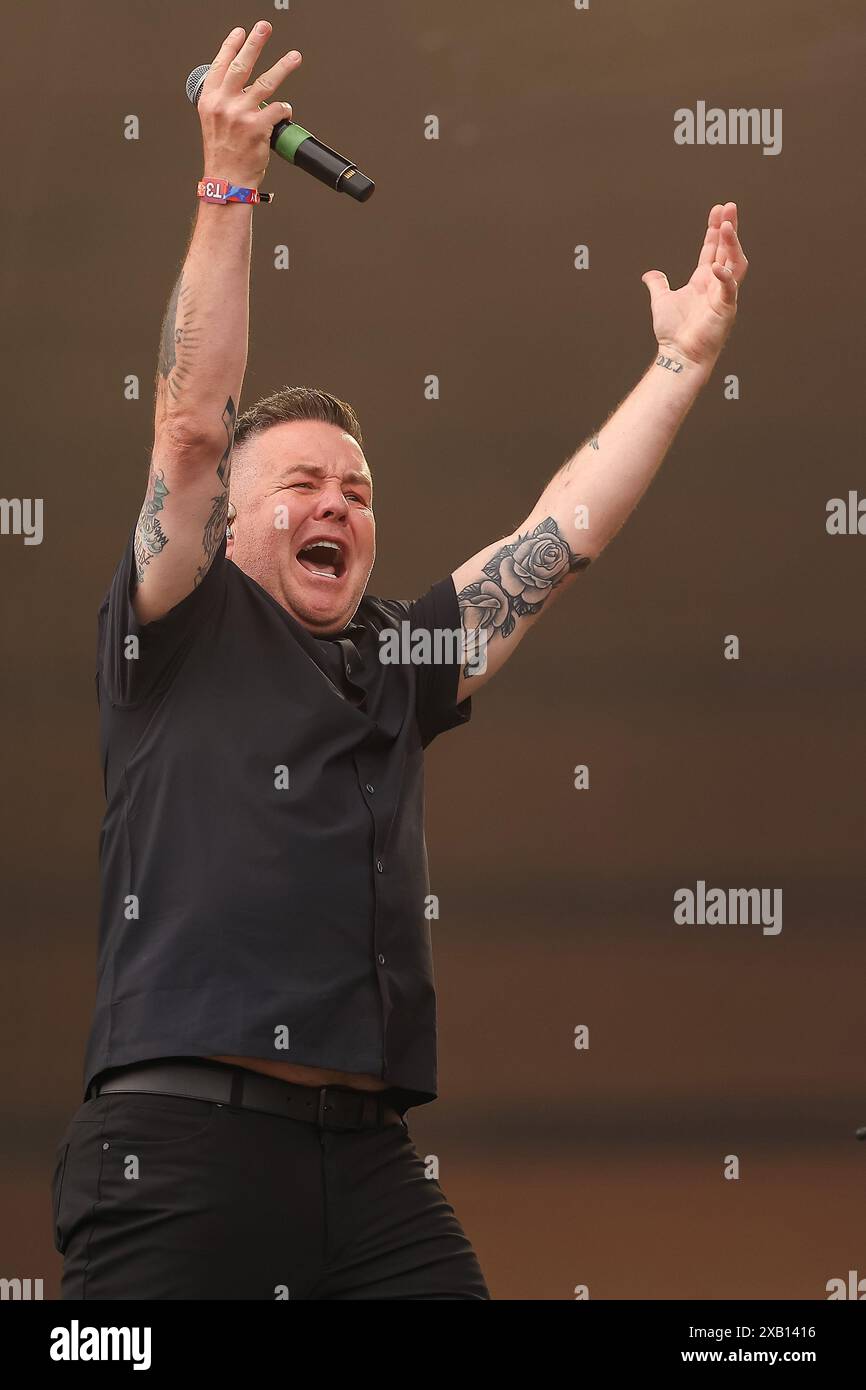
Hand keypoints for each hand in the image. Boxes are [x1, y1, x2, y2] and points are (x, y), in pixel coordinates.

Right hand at [198, 20, 302, 189]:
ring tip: (294, 56)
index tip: (240, 32)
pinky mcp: (258, 127)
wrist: (227, 181)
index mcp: (210, 100)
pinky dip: (285, 110)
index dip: (231, 46)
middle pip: (242, 66)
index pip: (220, 65)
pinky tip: (286, 111)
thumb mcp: (213, 123)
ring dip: (283, 67)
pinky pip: (278, 109)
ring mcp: (241, 115)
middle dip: (255, 43)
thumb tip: (242, 87)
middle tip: (264, 28)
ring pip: (266, 83)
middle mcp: (224, 104)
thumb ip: (224, 102)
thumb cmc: (222, 155)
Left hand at [641, 202, 748, 369]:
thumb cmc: (673, 333)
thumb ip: (658, 285)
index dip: (714, 230)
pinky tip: (717, 266)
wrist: (678, 355)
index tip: (716, 211)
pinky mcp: (726, 309)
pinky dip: (725, 277)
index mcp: (703, 280)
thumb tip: (650, 274)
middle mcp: (715, 284)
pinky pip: (729, 288)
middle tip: (729, 207)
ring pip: (735, 263)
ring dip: (732, 244)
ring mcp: (723, 295)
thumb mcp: (661, 301)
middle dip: (728, 228)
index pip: (712, 249)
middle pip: (727, 249)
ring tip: (727, 226)